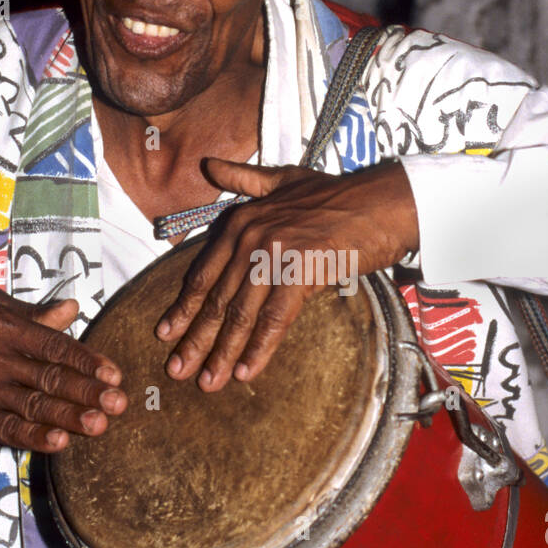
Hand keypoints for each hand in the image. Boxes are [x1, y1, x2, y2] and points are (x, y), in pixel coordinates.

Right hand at [0, 290, 126, 452]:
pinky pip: (5, 428)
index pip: (54, 346)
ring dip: (70, 417)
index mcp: (0, 325)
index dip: (87, 361)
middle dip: (88, 392)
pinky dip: (33, 436)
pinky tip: (59, 441)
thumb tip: (73, 309)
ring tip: (100, 425)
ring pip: (33, 405)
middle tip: (120, 403)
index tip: (114, 374)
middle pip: (50, 377)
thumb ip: (30, 312)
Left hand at [156, 157, 418, 390]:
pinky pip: (274, 319)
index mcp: (241, 220)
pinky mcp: (300, 272)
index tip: (165, 333)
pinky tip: (245, 372)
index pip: (204, 272)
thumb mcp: (283, 178)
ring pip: (241, 314)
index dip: (184, 306)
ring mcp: (273, 255)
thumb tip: (209, 165)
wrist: (382, 202)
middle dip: (195, 339)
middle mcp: (250, 237)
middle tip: (177, 370)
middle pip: (217, 299)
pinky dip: (259, 349)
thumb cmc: (338, 194)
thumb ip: (243, 179)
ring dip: (221, 353)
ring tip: (208, 382)